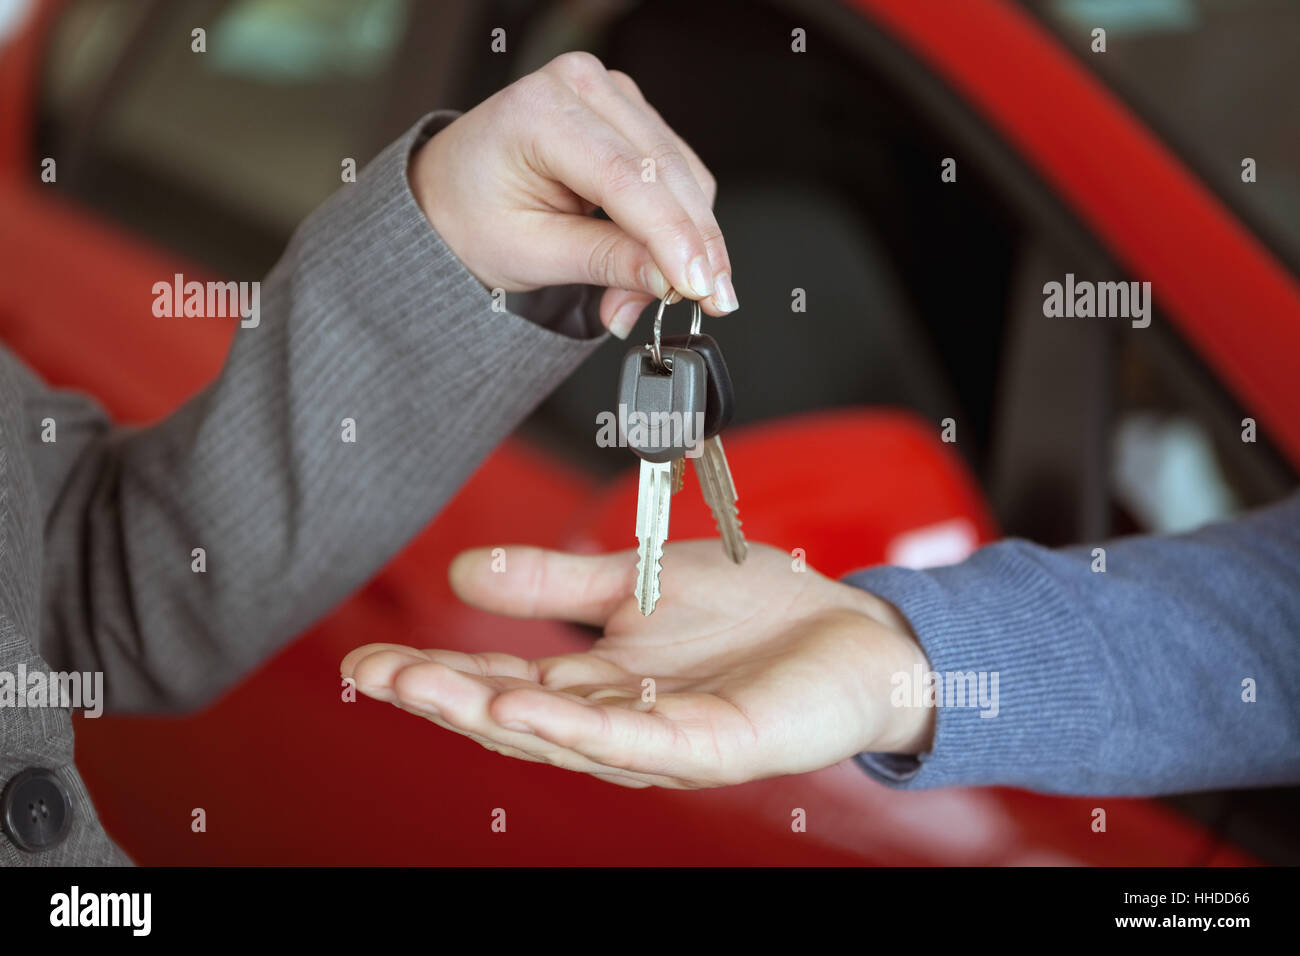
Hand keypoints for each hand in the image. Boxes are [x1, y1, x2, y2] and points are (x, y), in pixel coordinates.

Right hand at [341, 542, 934, 788]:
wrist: (852, 627)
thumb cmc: (754, 611)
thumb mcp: (633, 581)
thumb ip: (555, 583)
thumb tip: (463, 572)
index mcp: (598, 685)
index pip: (500, 683)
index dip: (432, 675)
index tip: (363, 659)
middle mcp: (619, 723)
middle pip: (515, 717)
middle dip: (441, 698)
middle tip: (374, 675)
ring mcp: (664, 742)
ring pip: (562, 737)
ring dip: (489, 712)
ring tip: (423, 688)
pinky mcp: (714, 747)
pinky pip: (636, 741)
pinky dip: (575, 726)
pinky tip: (522, 703)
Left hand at [409, 52, 736, 337]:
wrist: (449, 194)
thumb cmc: (470, 214)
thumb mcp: (530, 253)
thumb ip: (604, 262)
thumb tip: (668, 279)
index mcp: (539, 111)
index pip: (627, 177)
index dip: (673, 237)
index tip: (700, 286)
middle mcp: (580, 87)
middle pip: (667, 172)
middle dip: (693, 247)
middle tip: (703, 304)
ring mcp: (610, 95)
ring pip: (683, 174)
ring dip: (687, 241)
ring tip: (657, 295)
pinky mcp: (630, 116)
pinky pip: (678, 171)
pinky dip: (679, 224)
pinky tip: (662, 263)